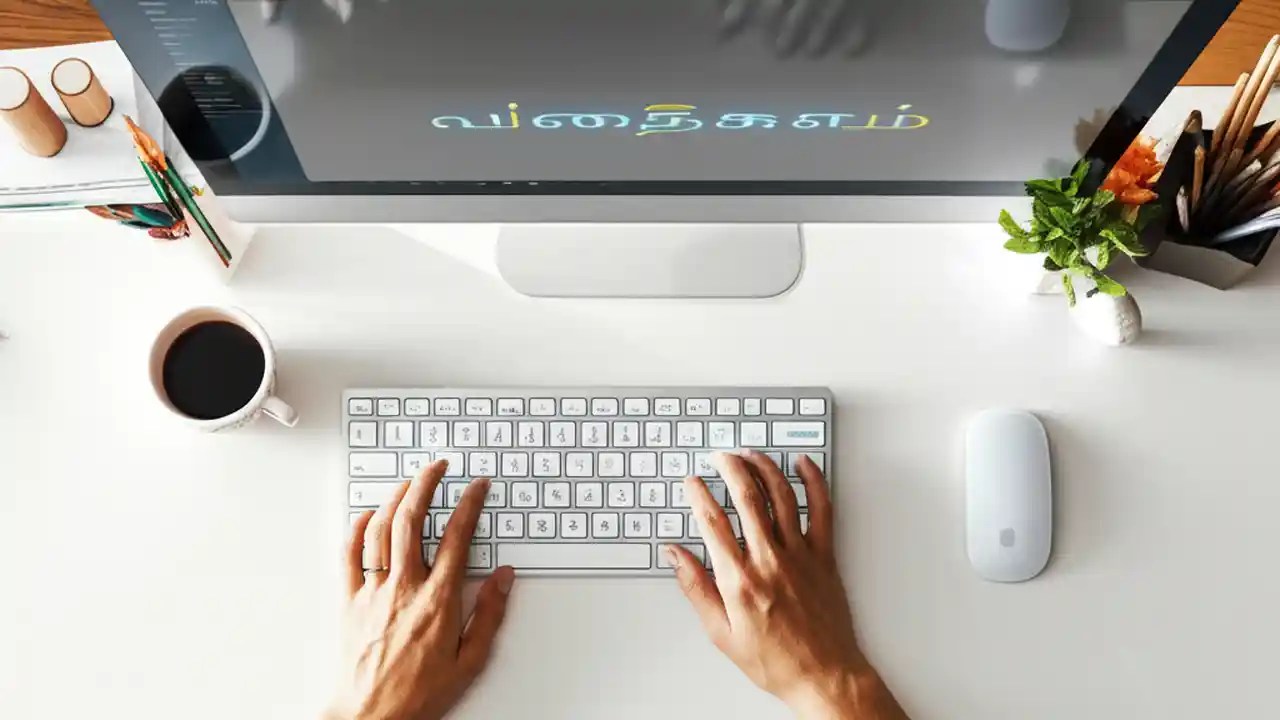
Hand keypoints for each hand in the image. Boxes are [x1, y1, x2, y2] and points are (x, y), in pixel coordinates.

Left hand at [325, 462, 515, 719]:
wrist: (372, 717)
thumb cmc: (419, 694)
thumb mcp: (470, 660)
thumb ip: (489, 614)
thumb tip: (504, 578)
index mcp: (438, 601)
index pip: (457, 537)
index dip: (469, 504)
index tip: (476, 487)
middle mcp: (404, 588)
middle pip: (412, 520)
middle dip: (426, 484)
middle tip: (437, 467)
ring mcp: (373, 592)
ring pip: (381, 530)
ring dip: (395, 498)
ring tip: (408, 483)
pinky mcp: (349, 601)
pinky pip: (349, 555)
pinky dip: (357, 529)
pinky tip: (367, 516)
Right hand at [668, 451, 907, 719]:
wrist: (823, 676)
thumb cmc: (775, 661)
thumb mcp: (721, 633)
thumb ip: (696, 589)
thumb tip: (676, 556)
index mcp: (740, 580)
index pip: (713, 522)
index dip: (699, 494)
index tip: (691, 482)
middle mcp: (770, 560)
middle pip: (747, 497)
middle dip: (729, 468)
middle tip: (718, 457)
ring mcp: (800, 554)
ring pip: (781, 495)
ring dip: (763, 467)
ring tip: (749, 454)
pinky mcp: (824, 556)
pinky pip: (821, 508)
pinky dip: (813, 481)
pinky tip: (802, 465)